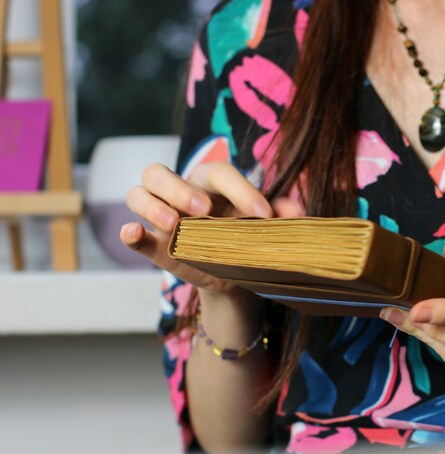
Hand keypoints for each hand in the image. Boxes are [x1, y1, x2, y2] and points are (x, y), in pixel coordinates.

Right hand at [120, 162, 302, 292]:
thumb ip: (281, 212)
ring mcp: (160, 217)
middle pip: (159, 172)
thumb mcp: (265, 224)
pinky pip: (131, 234)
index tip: (264, 216)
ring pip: (137, 194)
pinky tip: (134, 234)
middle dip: (179, 188)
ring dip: (152, 206)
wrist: (235, 271)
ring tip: (173, 224)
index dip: (241, 190)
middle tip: (204, 210)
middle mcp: (178, 192)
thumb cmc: (248, 234)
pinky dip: (129, 233)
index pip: (219, 173)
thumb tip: (297, 213)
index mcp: (210, 182)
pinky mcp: (153, 245)